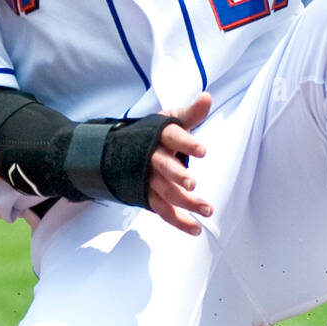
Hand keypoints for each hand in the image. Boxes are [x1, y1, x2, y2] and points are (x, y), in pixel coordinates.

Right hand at [148, 92, 211, 234]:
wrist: (119, 152)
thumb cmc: (154, 134)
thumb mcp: (170, 120)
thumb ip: (191, 113)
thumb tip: (207, 96)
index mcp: (159, 136)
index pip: (173, 137)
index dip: (187, 143)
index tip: (203, 151)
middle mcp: (151, 158)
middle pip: (164, 167)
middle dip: (177, 175)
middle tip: (192, 183)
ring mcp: (148, 179)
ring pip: (165, 192)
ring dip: (185, 202)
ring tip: (207, 209)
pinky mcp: (147, 196)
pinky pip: (162, 210)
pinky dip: (178, 221)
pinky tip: (195, 229)